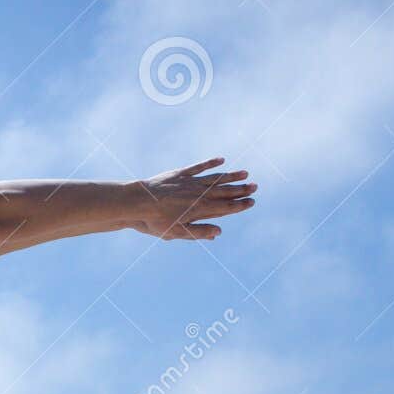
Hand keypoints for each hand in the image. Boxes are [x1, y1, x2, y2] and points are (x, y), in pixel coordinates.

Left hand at [128, 157, 256, 240]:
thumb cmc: (155, 221)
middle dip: (240, 189)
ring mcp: (190, 182)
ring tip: (245, 173)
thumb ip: (198, 232)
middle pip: (224, 191)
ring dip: (230, 176)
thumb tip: (219, 232)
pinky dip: (210, 163)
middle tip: (255, 186)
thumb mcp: (177, 232)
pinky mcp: (180, 173)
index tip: (252, 202)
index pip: (225, 207)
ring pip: (215, 178)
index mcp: (199, 209)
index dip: (239, 205)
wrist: (138, 202)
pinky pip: (199, 167)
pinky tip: (221, 160)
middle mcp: (198, 193)